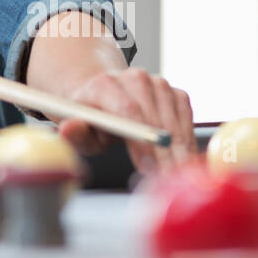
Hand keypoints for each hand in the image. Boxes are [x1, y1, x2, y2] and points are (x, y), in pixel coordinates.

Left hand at [56, 67, 195, 173]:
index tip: (148, 167)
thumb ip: (74, 132)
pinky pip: (184, 115)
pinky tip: (183, 158)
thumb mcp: (77, 131)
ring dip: (177, 148)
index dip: (142, 140)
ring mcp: (156, 82)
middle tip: (166, 180)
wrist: (103, 97)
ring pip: (172, 118)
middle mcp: (134, 78)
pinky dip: (186, 138)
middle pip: (154, 116)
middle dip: (162, 151)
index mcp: (105, 84)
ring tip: (176, 174)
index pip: (128, 110)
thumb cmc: (90, 120)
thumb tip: (71, 128)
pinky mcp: (172, 91)